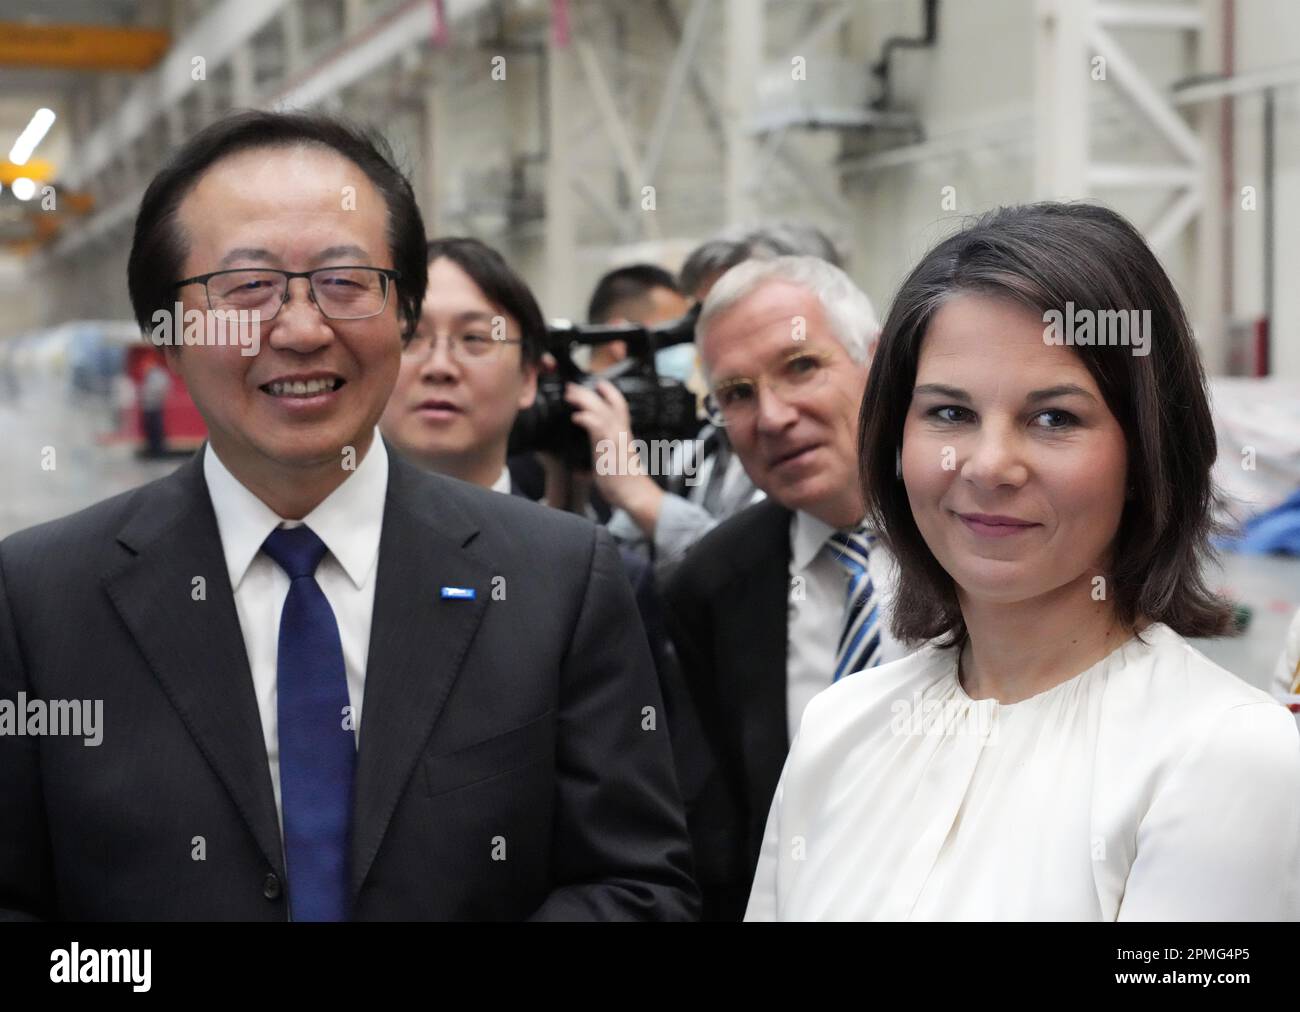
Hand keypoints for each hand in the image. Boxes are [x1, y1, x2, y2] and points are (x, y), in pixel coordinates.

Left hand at [565, 380, 663, 534]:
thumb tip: (590, 465)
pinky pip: (598, 427)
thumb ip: (604, 457)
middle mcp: (621, 432)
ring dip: (584, 400)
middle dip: (587, 393)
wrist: (635, 495)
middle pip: (606, 404)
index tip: (598, 384)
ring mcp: (616, 439)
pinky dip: (586, 419)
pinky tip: (576, 417)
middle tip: (571, 387)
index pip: (619, 406)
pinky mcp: (609, 447)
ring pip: (601, 410)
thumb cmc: (625, 483)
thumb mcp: (613, 464)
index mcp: (623, 434)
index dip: (610, 393)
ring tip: (570, 395)